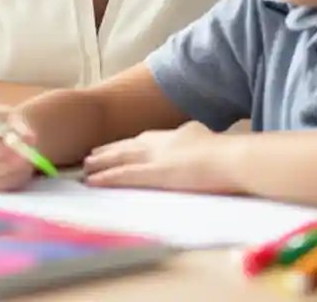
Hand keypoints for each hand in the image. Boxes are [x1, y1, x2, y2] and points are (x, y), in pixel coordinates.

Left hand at [82, 121, 239, 193]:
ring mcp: (155, 157)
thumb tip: (197, 137)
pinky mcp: (153, 174)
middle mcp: (160, 142)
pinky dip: (106, 178)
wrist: (231, 159)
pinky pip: (123, 176)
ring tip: (85, 167)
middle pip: (128, 146)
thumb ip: (196, 139)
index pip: (145, 139)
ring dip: (101, 163)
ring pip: (120, 159)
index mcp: (174, 135)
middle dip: (109, 151)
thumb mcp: (209, 139)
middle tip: (91, 155)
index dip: (129, 144)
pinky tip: (93, 181)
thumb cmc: (228, 154)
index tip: (116, 146)